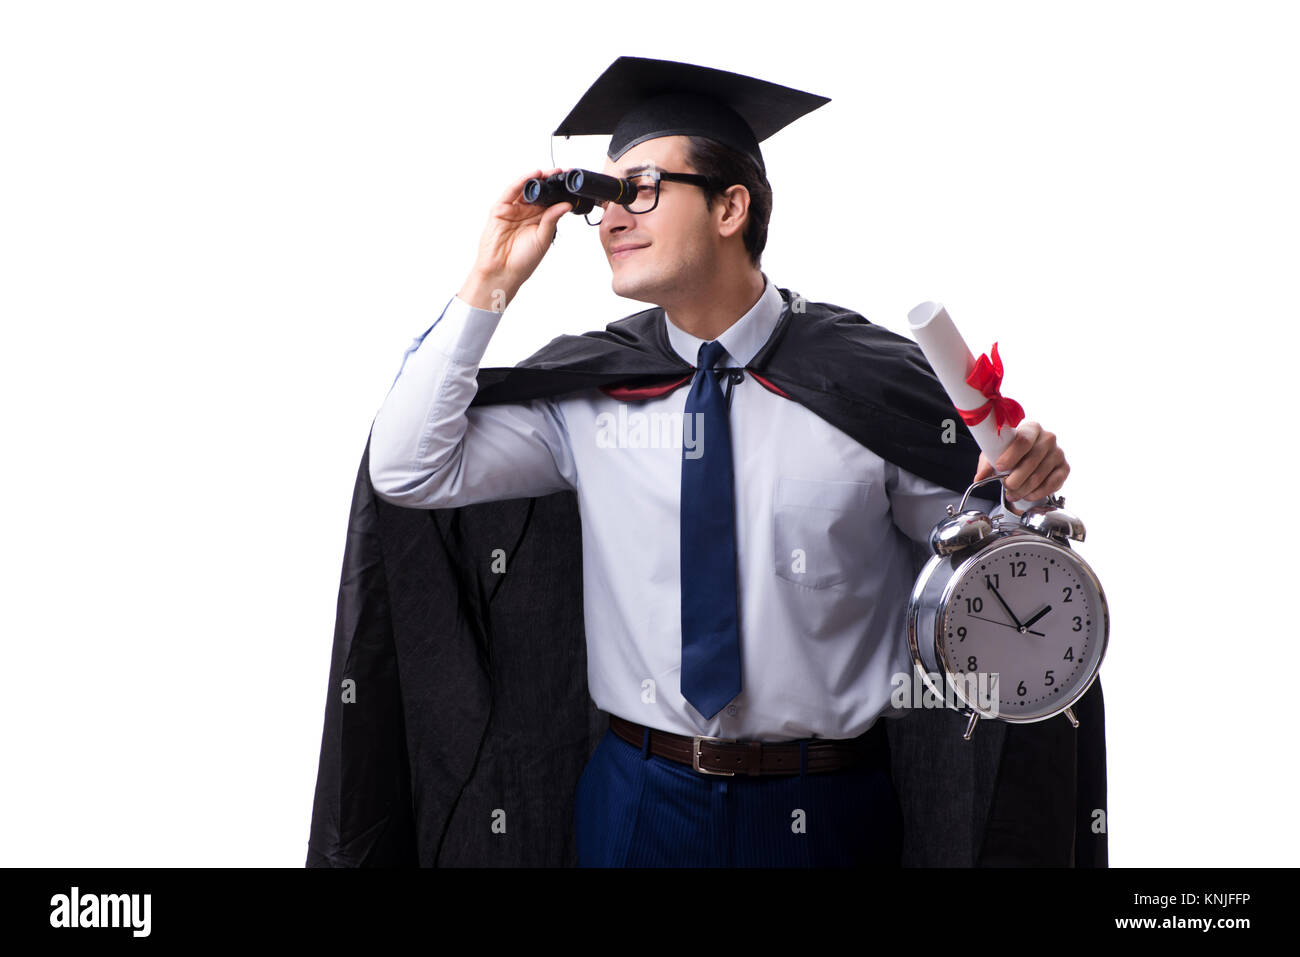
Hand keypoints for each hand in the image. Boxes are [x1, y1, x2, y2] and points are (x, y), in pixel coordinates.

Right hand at [459, 167, 573, 310]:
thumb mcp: (543, 238)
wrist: (503, 272)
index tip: (571, 182)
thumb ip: (552, 219)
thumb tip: (566, 205)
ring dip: (538, 178)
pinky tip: (534, 175)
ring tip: (551, 172)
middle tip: (563, 173)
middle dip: (550, 180)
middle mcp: (526, 212)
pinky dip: (522, 181)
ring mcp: (513, 210)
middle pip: (539, 191)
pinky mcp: (500, 209)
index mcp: (538, 220)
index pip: (550, 200)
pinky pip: (511, 191)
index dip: (560, 190)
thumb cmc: (523, 261)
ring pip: (525, 188)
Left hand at [972, 420, 1068, 513]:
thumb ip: (987, 464)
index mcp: (1031, 428)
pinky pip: (1051, 484)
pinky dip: (1037, 493)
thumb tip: (979, 478)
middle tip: (1005, 485)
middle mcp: (1048, 438)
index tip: (1000, 467)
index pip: (1023, 440)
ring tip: (1012, 494)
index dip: (1011, 456)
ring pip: (1039, 476)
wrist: (1028, 458)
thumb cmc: (1012, 452)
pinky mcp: (1064, 468)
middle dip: (1015, 478)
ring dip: (1023, 489)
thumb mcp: (996, 454)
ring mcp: (1058, 453)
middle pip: (1031, 461)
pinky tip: (1027, 495)